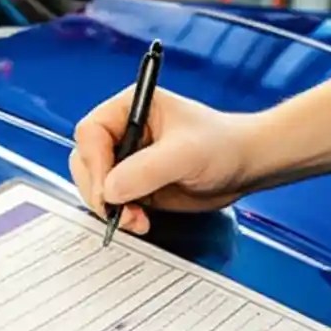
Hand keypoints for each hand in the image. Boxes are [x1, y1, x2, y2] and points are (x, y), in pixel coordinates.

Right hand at [68, 86, 259, 235]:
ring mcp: (127, 161)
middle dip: (99, 191)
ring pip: (96, 186)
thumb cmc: (222, 145)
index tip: (107, 191)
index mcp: (130, 108)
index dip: (93, 163)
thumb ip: (146, 170)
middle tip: (119, 212)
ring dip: (110, 208)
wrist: (244, 167)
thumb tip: (110, 191)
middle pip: (86, 162)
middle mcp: (123, 132)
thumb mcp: (185, 154)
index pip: (91, 133)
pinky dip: (121, 216)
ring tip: (136, 220)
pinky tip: (140, 222)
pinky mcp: (135, 185)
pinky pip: (113, 202)